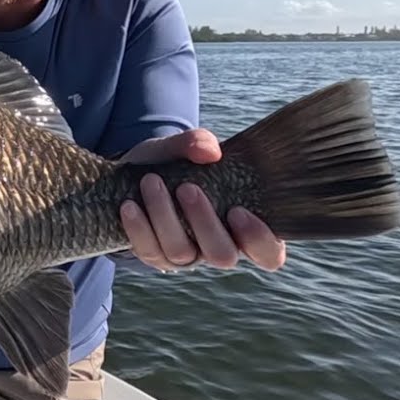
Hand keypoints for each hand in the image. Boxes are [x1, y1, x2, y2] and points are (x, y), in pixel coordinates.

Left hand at [117, 128, 286, 271]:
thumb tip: (210, 151)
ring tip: (151, 182)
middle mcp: (219, 246)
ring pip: (181, 253)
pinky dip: (139, 228)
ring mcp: (187, 256)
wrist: (133, 174)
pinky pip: (149, 252)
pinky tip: (130, 205)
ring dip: (165, 217)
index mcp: (243, 226)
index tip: (238, 211)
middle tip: (187, 188)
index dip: (260, 240)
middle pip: (222, 256)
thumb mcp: (184, 147)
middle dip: (205, 222)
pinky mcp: (156, 256)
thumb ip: (198, 143)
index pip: (269, 253)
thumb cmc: (175, 164)